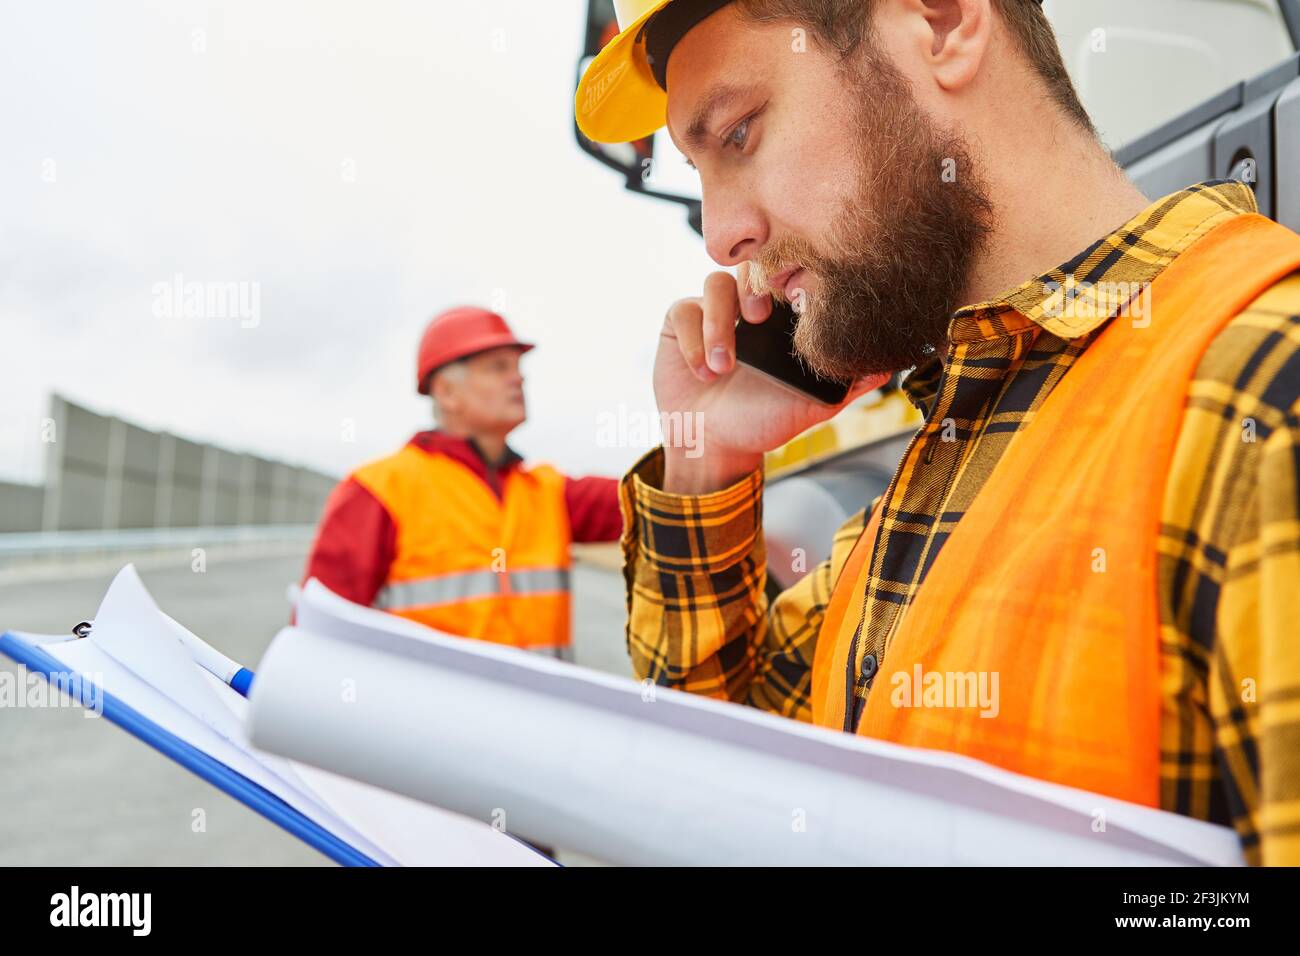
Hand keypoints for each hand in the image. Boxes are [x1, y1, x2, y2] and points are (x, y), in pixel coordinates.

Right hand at [655, 265, 887, 492]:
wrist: (711, 444)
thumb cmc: (762, 422)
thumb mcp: (811, 407)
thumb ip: (848, 386)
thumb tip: (886, 366)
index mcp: (781, 319)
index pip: (789, 277)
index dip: (792, 279)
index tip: (795, 301)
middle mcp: (748, 307)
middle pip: (751, 266)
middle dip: (754, 286)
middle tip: (756, 318)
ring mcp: (714, 311)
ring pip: (715, 284)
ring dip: (719, 324)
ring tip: (724, 367)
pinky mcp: (681, 322)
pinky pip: (683, 309)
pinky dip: (695, 340)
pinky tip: (703, 373)